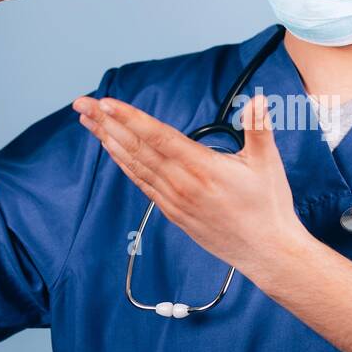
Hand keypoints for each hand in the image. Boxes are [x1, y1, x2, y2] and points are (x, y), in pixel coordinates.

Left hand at [72, 94, 311, 279]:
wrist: (265, 251)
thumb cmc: (268, 207)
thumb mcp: (267, 163)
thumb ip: (259, 128)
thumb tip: (256, 100)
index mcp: (202, 168)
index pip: (158, 137)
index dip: (130, 119)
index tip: (107, 103)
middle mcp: (182, 184)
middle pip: (137, 148)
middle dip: (107, 123)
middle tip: (83, 103)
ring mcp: (174, 200)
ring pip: (134, 165)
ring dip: (108, 140)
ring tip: (88, 121)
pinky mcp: (172, 212)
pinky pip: (141, 183)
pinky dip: (123, 164)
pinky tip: (111, 150)